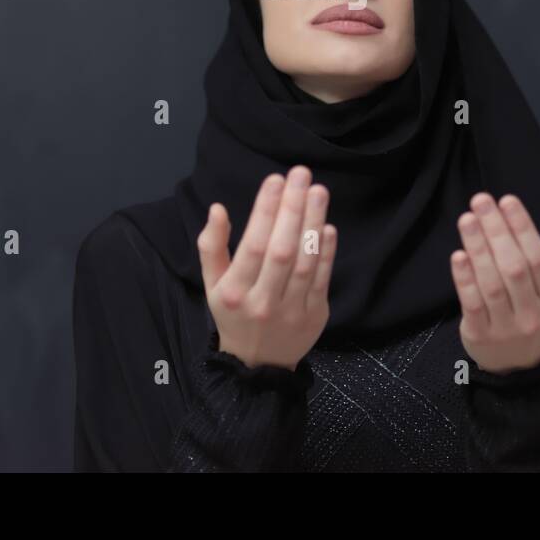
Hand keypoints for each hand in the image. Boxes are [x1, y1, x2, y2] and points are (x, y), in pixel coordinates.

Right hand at [196, 165, 336, 371]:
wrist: (258, 365)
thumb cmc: (233, 313)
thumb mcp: (211, 283)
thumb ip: (211, 246)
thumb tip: (218, 208)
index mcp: (233, 291)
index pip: (253, 245)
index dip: (265, 211)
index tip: (275, 180)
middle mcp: (262, 301)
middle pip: (281, 250)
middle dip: (292, 208)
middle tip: (301, 174)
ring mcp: (291, 310)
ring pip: (305, 262)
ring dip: (313, 223)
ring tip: (317, 191)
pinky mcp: (315, 315)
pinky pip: (322, 279)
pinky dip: (327, 252)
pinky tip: (327, 226)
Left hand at [449, 192, 539, 373]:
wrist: (519, 365)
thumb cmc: (539, 313)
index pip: (539, 258)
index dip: (522, 228)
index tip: (507, 200)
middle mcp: (535, 315)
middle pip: (514, 268)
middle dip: (496, 230)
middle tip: (481, 200)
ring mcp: (507, 328)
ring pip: (491, 284)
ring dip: (477, 248)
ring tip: (467, 219)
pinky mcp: (481, 336)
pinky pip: (472, 304)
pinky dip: (464, 278)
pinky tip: (458, 254)